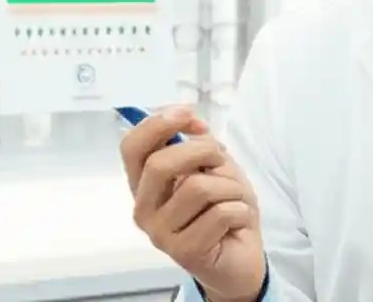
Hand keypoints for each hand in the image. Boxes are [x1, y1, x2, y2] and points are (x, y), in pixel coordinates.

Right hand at [121, 106, 265, 301]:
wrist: (239, 256)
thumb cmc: (223, 208)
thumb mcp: (214, 167)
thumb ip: (198, 144)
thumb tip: (193, 126)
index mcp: (145, 184)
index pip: (131, 146)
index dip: (159, 124)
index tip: (190, 117)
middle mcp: (144, 208)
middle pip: (160, 164)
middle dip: (201, 151)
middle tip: (221, 159)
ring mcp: (160, 233)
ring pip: (197, 187)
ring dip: (229, 186)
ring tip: (234, 198)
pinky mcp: (184, 251)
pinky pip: (219, 213)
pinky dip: (240, 209)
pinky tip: (238, 221)